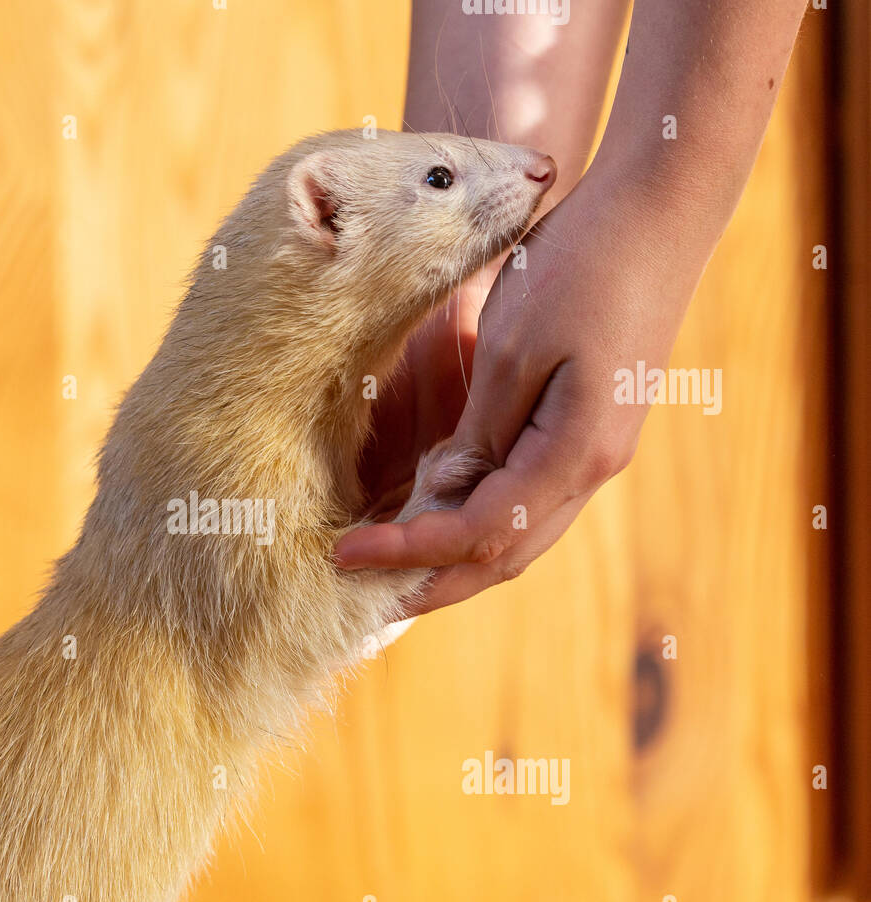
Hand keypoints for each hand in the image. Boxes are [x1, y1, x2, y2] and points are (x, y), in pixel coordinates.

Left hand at [338, 167, 701, 615]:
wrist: (658, 207)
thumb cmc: (580, 267)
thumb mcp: (512, 350)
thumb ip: (479, 434)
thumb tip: (447, 491)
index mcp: (574, 454)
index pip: (478, 533)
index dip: (407, 553)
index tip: (344, 555)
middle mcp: (592, 466)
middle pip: (505, 553)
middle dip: (433, 580)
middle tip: (368, 595)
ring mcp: (598, 447)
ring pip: (522, 531)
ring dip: (460, 556)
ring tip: (400, 569)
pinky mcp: (592, 425)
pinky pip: (531, 494)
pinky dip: (484, 516)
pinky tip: (446, 511)